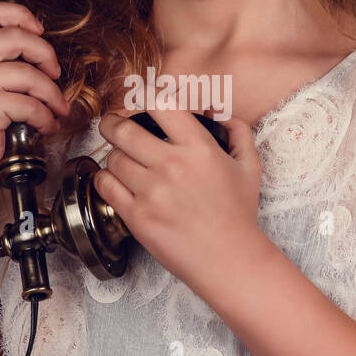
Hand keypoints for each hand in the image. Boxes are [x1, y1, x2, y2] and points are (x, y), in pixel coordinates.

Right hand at [0, 0, 70, 195]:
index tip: (39, 31)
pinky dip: (45, 117)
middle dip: (46, 55)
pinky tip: (45, 125)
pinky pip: (30, 104)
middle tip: (54, 73)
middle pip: (16, 36)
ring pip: (29, 74)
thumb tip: (32, 39)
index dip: (21, 16)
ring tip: (55, 107)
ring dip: (51, 94)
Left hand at [93, 101, 262, 289]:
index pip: (160, 104)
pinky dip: (106, 179)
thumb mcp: (249, 165)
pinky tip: (116, 181)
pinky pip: (105, 186)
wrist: (229, 260)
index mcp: (198, 148)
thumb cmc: (238, 214)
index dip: (144, 96)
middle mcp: (172, 166)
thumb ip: (237, 130)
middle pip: (123, 129)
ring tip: (124, 162)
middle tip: (112, 124)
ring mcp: (152, 192)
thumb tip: (215, 110)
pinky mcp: (137, 216)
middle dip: (112, 122)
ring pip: (112, 158)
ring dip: (114, 156)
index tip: (139, 99)